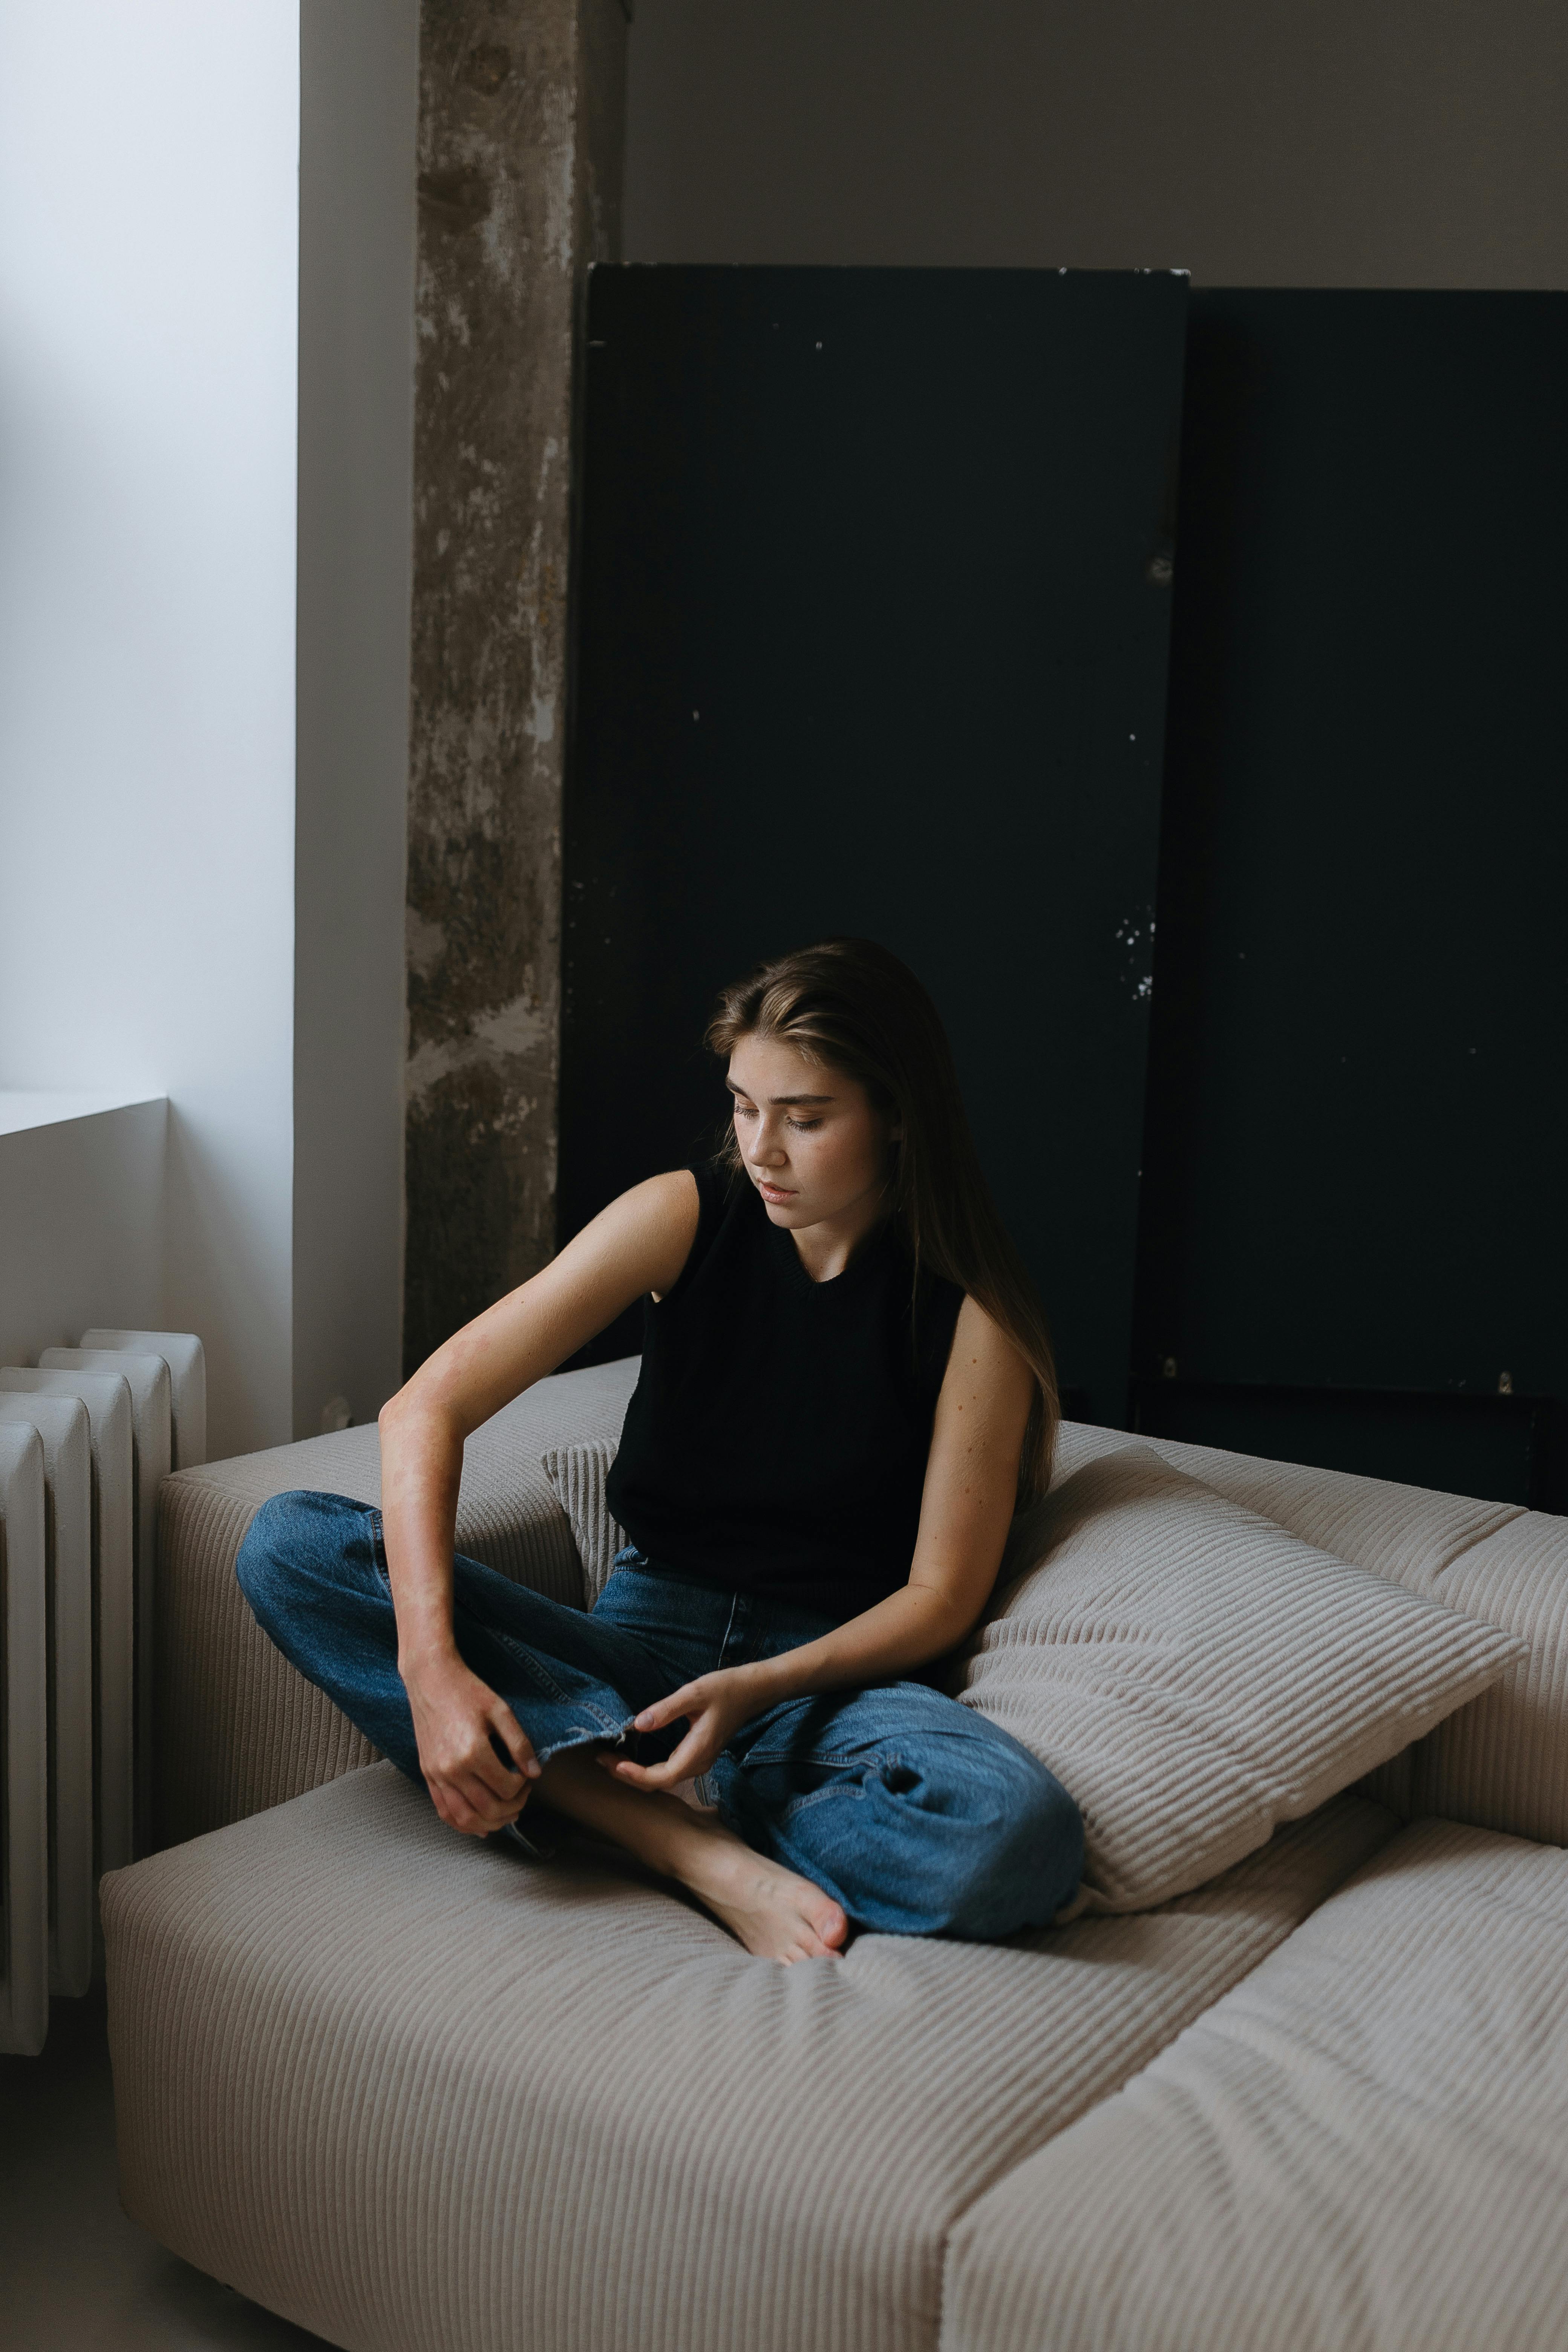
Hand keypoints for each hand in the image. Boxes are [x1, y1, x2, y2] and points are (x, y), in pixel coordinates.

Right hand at [402, 1650, 538, 1835]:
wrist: (431, 1680)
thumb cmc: (468, 1692)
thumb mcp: (501, 1711)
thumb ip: (520, 1744)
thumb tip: (535, 1773)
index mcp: (473, 1752)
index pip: (506, 1788)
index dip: (523, 1788)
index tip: (527, 1777)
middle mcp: (452, 1769)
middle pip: (488, 1808)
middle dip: (512, 1808)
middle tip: (522, 1796)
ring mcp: (436, 1775)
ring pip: (464, 1818)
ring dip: (490, 1823)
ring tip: (506, 1814)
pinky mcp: (427, 1775)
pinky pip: (444, 1811)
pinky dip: (463, 1824)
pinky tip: (479, 1824)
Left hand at [601, 1666, 759, 1792]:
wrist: (753, 1691)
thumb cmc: (726, 1689)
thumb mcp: (694, 1693)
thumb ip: (666, 1709)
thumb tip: (637, 1724)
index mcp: (698, 1751)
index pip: (662, 1777)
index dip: (636, 1775)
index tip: (613, 1763)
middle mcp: (698, 1763)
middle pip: (659, 1782)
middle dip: (628, 1775)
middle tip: (601, 1759)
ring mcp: (698, 1761)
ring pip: (663, 1778)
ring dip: (636, 1773)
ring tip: (610, 1758)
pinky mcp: (696, 1755)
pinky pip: (668, 1770)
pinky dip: (647, 1768)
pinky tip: (631, 1756)